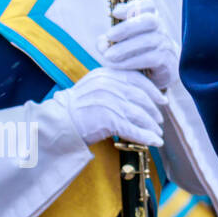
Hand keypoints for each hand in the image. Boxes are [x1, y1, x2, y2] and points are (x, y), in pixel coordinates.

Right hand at [48, 67, 166, 146]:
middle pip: (140, 97)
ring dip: (151, 126)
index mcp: (106, 74)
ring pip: (139, 114)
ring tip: (157, 133)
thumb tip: (138, 93)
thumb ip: (113, 84)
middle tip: (160, 119)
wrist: (55, 124)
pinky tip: (155, 142)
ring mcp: (109, 102)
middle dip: (153, 110)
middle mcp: (109, 86)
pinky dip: (146, 136)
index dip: (153, 91)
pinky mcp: (108, 120)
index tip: (162, 100)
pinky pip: (133, 129)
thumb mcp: (93, 87)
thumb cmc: (75, 108)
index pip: (137, 79)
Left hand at [96, 0, 178, 91]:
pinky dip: (131, 61)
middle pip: (150, 20)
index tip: (114, 13)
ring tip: (108, 56)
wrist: (159, 80)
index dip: (133, 6)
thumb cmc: (138, 60)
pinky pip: (151, 58)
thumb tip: (102, 42)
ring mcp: (167, 46)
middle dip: (128, 27)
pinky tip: (117, 65)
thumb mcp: (122, 48)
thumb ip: (109, 43)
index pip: (148, 6)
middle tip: (109, 36)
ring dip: (125, 48)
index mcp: (150, 23)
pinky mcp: (168, 62)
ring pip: (149, 40)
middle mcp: (161, 31)